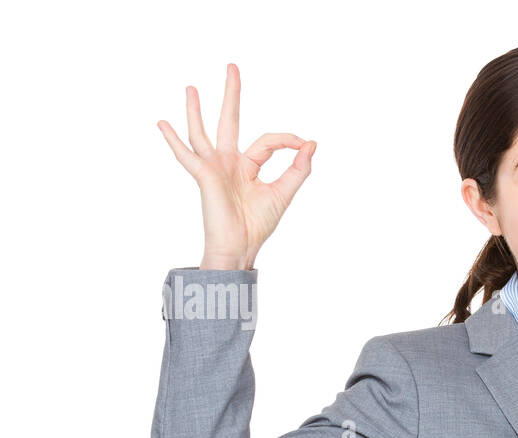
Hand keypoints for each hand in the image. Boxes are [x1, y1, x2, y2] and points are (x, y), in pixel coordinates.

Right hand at [157, 63, 314, 269]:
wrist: (241, 247)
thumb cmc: (257, 225)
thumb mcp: (284, 193)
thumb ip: (298, 169)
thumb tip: (311, 144)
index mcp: (248, 166)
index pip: (268, 141)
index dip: (288, 140)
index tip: (304, 144)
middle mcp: (228, 162)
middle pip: (229, 121)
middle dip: (232, 95)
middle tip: (233, 67)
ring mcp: (214, 168)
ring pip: (203, 132)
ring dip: (196, 110)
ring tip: (192, 87)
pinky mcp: (204, 176)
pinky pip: (187, 156)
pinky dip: (174, 140)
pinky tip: (163, 123)